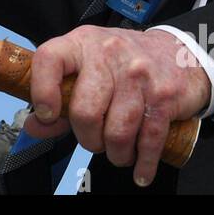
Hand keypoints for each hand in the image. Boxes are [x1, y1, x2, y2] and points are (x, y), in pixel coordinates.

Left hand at [24, 26, 210, 186]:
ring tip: (117, 152)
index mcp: (81, 44)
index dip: (42, 91)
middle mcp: (109, 54)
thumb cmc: (123, 62)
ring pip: (117, 131)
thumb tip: (35, 126)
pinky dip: (143, 163)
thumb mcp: (87, 67)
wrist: (178, 53)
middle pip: (85, 110)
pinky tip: (140, 170)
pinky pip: (149, 140)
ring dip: (115, 153)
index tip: (47, 114)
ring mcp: (138, 75)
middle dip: (87, 138)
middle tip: (94, 140)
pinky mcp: (163, 95)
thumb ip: (59, 97)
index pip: (50, 59)